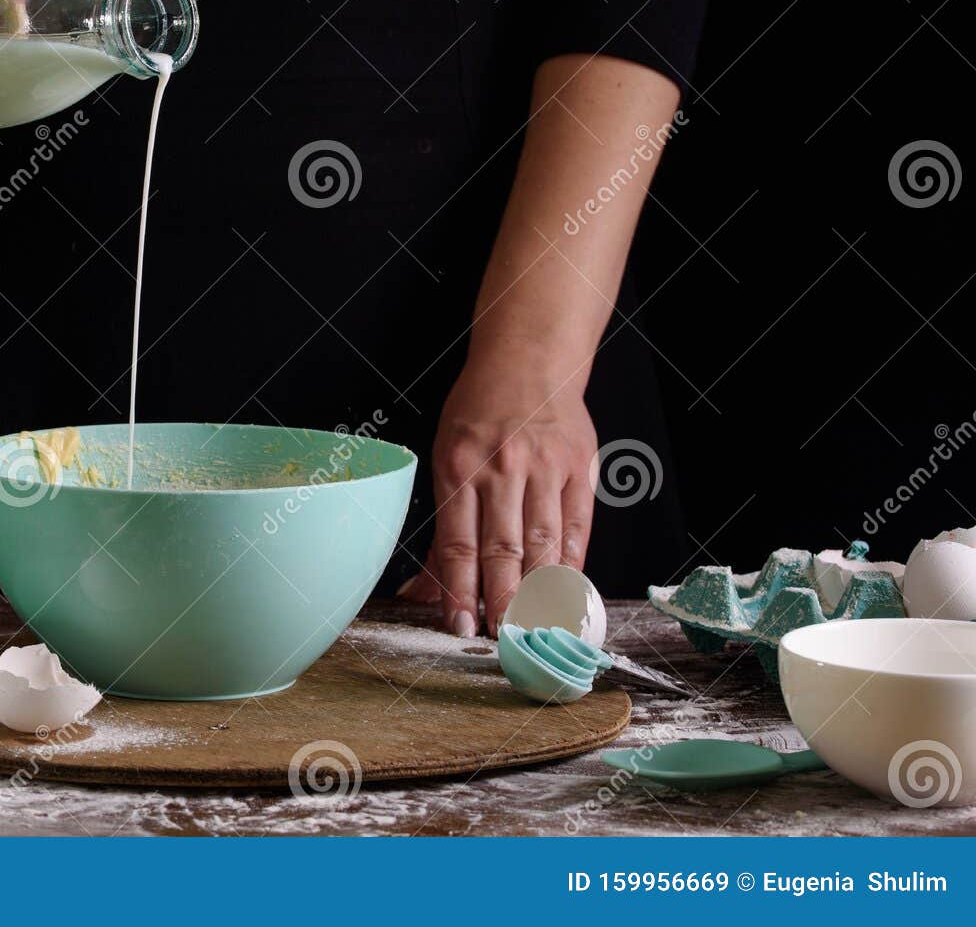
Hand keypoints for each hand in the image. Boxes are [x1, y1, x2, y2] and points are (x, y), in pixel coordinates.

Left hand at [401, 349, 596, 636]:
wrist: (528, 360)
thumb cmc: (478, 414)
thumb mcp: (445, 458)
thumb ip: (442, 532)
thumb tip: (420, 593)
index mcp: (458, 467)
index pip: (458, 542)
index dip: (460, 590)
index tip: (461, 627)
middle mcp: (501, 468)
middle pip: (503, 549)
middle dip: (502, 601)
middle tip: (503, 641)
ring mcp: (544, 468)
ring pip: (544, 544)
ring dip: (540, 594)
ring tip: (535, 630)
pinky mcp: (579, 468)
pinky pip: (578, 527)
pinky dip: (572, 566)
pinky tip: (567, 596)